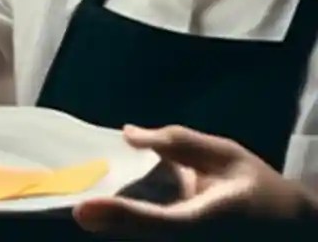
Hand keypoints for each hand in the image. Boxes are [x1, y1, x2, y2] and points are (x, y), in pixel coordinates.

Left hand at [74, 125, 314, 239]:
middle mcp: (193, 240)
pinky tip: (110, 208)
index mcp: (207, 219)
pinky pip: (147, 235)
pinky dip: (128, 222)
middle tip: (79, 207)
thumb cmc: (255, 186)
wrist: (286, 225)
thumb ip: (178, 142)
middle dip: (109, 223)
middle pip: (141, 238)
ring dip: (116, 224)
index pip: (160, 223)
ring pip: (141, 238)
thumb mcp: (225, 154)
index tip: (83, 211)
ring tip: (91, 204)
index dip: (121, 217)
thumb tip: (129, 134)